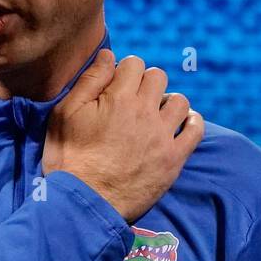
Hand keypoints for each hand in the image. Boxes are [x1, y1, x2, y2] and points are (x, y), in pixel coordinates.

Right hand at [41, 50, 202, 222]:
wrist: (84, 204)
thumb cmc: (68, 159)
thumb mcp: (64, 115)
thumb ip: (89, 81)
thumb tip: (108, 55)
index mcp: (118, 98)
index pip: (133, 63)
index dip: (122, 72)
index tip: (115, 87)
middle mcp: (145, 112)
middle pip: (158, 76)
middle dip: (144, 83)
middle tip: (131, 100)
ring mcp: (163, 136)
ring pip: (179, 100)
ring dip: (167, 101)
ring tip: (154, 114)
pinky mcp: (174, 159)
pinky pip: (196, 130)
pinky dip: (192, 122)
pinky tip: (181, 123)